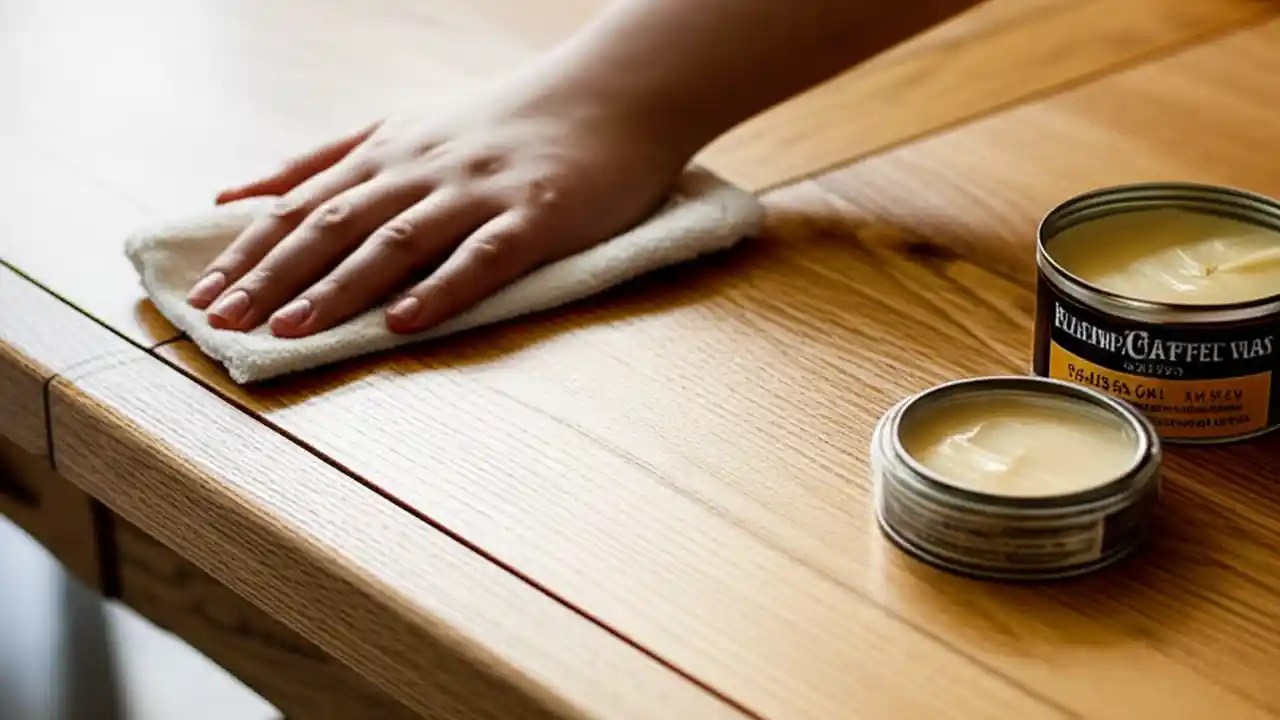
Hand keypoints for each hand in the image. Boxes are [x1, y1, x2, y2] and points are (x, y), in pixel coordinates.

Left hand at [190, 84, 687, 336]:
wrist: (609, 97)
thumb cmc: (505, 122)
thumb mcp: (404, 128)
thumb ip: (325, 161)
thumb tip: (239, 194)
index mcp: (387, 153)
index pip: (300, 207)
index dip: (248, 253)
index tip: (203, 297)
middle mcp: (420, 169)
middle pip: (333, 226)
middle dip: (273, 276)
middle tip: (224, 323)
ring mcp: (476, 192)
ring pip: (395, 241)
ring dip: (339, 287)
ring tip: (292, 330)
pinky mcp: (533, 216)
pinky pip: (481, 256)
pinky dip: (441, 289)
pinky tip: (404, 323)